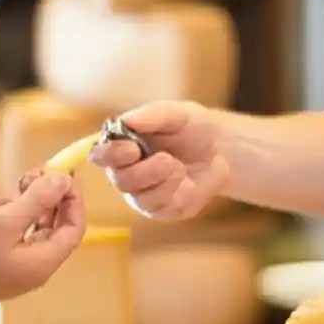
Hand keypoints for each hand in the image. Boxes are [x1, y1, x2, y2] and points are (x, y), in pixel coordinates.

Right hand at [0, 171, 85, 310]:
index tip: (63, 173)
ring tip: (17, 185)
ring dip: (32, 203)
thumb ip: (37, 200)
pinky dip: (16, 216)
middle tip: (35, 173)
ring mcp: (18, 267)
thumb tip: (64, 180)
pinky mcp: (2, 263)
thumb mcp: (3, 222)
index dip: (73, 198)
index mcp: (43, 262)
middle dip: (51, 197)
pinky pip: (20, 235)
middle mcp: (36, 267)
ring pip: (37, 227)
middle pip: (57, 226)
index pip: (74, 227)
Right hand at [88, 100, 229, 219]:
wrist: (222, 148)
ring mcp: (144, 194)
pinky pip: (161, 209)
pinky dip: (175, 194)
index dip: (110, 155)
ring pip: (141, 199)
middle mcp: (127, 173)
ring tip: (180, 168)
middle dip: (143, 172)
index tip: (132, 149)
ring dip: (162, 183)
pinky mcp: (164, 210)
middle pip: (120, 181)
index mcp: (122, 147)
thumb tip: (127, 120)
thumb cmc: (192, 127)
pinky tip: (187, 182)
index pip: (101, 155)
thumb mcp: (176, 114)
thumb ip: (152, 116)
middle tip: (167, 160)